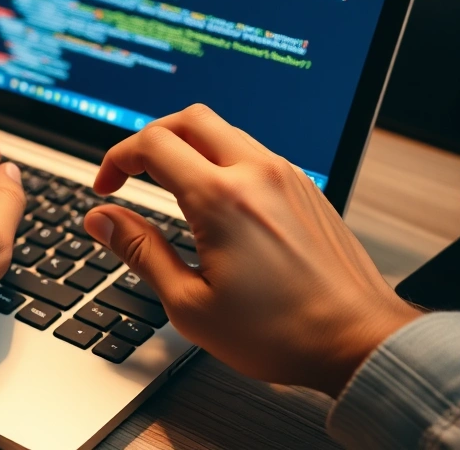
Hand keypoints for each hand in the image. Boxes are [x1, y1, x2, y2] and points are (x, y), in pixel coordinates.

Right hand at [84, 104, 419, 397]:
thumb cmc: (280, 333)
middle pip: (188, 118)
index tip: (106, 188)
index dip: (116, 160)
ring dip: (187, 146)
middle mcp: (257, 174)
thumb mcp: (189, 303)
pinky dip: (221, 160)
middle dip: (149, 137)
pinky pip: (254, 152)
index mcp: (221, 200)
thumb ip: (139, 251)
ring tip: (169, 186)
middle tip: (131, 172)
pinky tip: (214, 200)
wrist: (358, 341)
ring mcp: (287, 176)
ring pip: (223, 131)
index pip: (152, 145)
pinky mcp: (306, 188)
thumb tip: (101, 220)